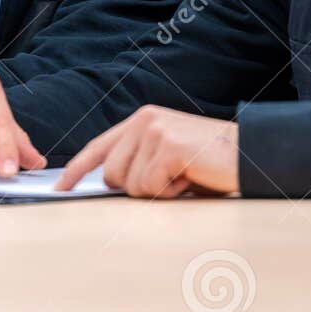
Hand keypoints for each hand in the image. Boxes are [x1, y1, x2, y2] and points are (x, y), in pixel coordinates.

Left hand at [56, 106, 239, 197]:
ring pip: (130, 185)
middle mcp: (144, 120)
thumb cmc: (210, 163)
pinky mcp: (166, 145)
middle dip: (137, 188)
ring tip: (184, 175)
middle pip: (112, 175)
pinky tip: (191, 176)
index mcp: (142, 120)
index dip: (77, 169)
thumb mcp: (168, 159)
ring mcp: (154, 131)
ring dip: (157, 191)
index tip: (61, 187)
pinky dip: (170, 192)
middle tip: (172, 179)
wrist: (249, 155)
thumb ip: (139, 164)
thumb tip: (109, 185)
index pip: (99, 147)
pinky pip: (150, 187)